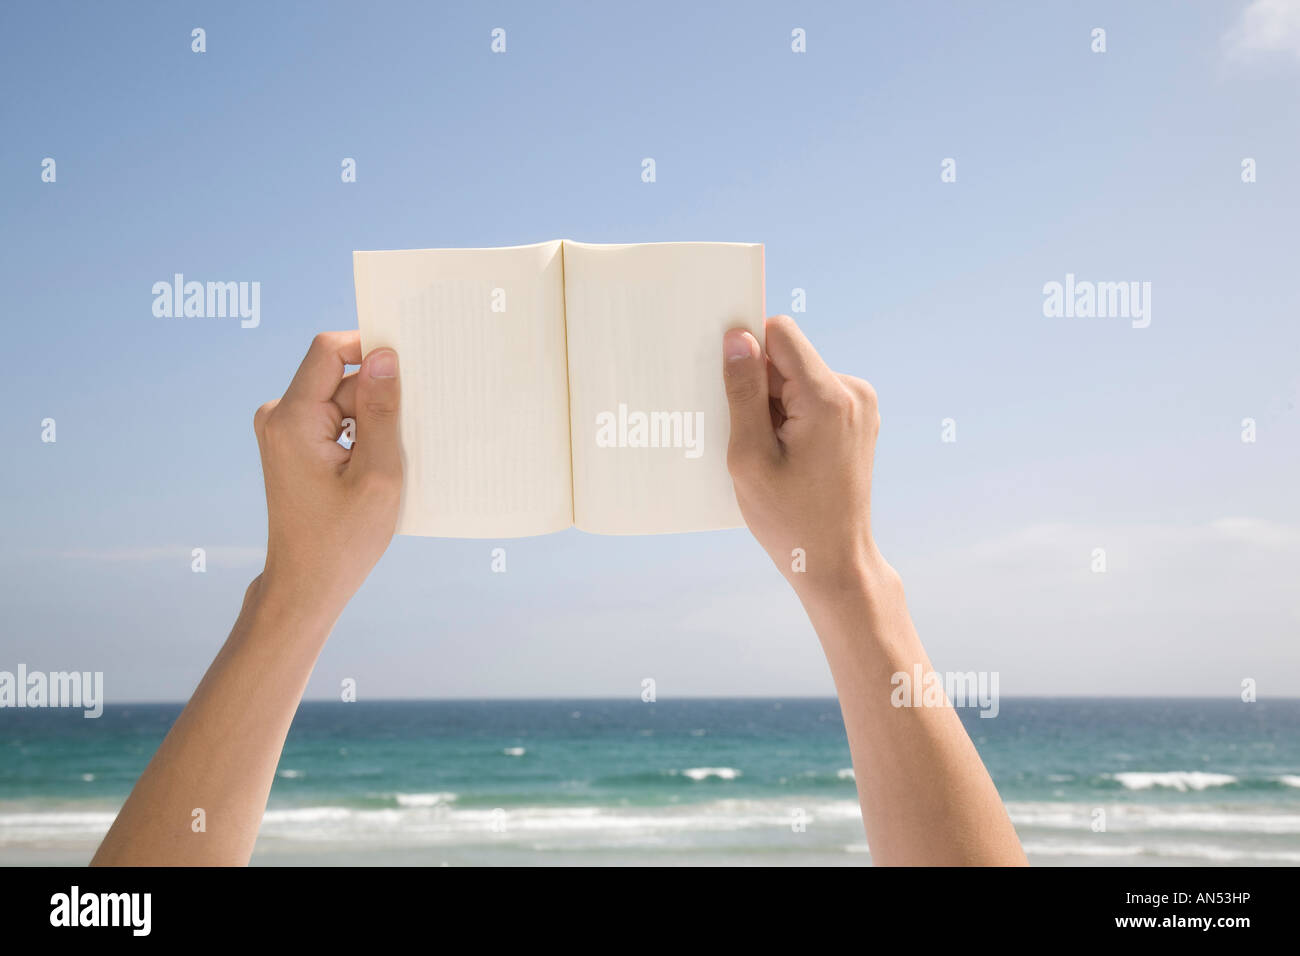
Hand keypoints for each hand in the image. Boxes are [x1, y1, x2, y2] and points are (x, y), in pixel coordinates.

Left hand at [252, 330, 402, 616]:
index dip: (368, 348)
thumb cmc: (342, 540)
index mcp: (293, 419)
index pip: (329, 350)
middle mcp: (279, 417)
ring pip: (339, 399)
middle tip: (405, 433)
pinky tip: (374, 468)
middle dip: (376, 395)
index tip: (406, 365)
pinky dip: (359, 434)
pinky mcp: (292, 445)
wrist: (306, 584)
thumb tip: (385, 356)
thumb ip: (382, 411)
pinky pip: (333, 419)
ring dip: (370, 420)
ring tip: (387, 461)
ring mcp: (282, 431)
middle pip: (338, 376)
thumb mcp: (378, 474)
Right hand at [722, 314, 887, 595]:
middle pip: (788, 358)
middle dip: (759, 387)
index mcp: (828, 397)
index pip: (780, 333)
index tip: (729, 384)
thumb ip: (743, 392)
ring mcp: (860, 405)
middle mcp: (853, 392)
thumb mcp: (750, 456)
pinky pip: (812, 397)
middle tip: (747, 437)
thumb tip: (737, 338)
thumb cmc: (789, 518)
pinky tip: (783, 455)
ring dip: (773, 405)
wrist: (835, 560)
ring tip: (768, 453)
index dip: (748, 350)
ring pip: (797, 378)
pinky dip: (790, 417)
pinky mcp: (857, 418)